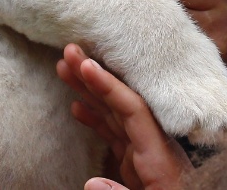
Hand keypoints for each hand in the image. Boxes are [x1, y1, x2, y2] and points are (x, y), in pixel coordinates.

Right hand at [57, 44, 192, 189]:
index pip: (133, 110)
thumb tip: (92, 183)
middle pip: (122, 103)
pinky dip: (95, 119)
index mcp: (160, 158)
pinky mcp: (140, 165)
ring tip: (65, 67)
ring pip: (114, 115)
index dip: (109, 86)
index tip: (88, 63)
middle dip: (96, 77)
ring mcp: (146, 155)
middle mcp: (154, 149)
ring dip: (89, 92)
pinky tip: (76, 106)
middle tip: (70, 49)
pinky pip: (115, 135)